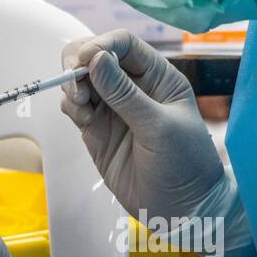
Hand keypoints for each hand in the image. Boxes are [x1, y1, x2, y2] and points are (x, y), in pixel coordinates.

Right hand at [61, 29, 224, 220]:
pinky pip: (74, 106)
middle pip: (94, 56)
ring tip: (81, 106)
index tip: (85, 61)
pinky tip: (83, 120)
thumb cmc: (186, 166)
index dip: (101, 45)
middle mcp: (133, 87)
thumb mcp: (159, 127)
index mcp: (157, 77)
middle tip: (74, 82)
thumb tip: (95, 58)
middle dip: (78, 63)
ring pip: (79, 80)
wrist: (183, 212)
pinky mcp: (96, 129)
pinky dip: (70, 106)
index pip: (123, 44)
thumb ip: (124, 94)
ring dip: (72, 86)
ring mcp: (112, 108)